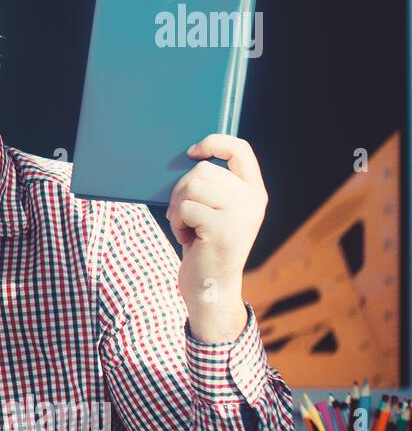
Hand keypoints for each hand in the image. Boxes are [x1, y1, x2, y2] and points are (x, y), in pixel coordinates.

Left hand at [167, 134, 267, 341]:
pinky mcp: (222, 229)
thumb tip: (190, 155)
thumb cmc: (206, 246)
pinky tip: (186, 238)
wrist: (211, 288)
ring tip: (186, 227)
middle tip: (183, 214)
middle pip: (203, 170)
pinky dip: (176, 222)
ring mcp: (241, 214)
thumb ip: (214, 186)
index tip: (193, 151)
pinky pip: (185, 208)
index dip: (214, 142)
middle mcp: (253, 200)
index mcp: (254, 192)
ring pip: (191, 186)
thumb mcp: (217, 211)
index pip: (240, 150)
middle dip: (181, 190)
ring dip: (177, 207)